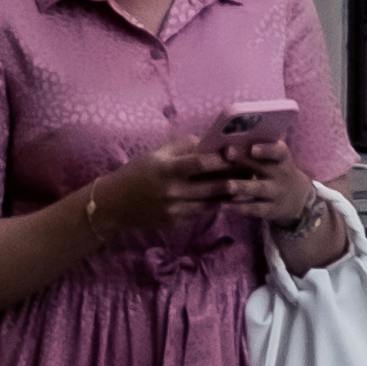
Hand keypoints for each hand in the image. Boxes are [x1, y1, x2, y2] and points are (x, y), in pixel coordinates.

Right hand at [84, 145, 238, 245]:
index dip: (221, 159)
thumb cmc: (136, 172)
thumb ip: (182, 147)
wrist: (114, 204)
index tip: (237, 153)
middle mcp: (173, 192)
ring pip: (211, 203)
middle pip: (212, 187)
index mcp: (167, 170)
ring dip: (229, 195)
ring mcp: (175, 210)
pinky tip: (226, 198)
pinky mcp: (176, 223)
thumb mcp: (156, 154)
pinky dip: (214, 205)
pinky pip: (201, 213)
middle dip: (234, 179)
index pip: (200, 164)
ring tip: (246, 185)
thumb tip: (207, 142)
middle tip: (252, 171)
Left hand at [208, 121, 317, 227]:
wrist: (298, 198)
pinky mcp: (271, 210)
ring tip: (227, 185)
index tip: (253, 148)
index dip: (266, 149)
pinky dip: (239, 208)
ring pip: (259, 189)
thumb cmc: (276, 170)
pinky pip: (255, 209)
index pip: (278, 151)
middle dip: (245, 160)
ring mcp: (277, 193)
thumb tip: (229, 136)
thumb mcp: (275, 159)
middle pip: (264, 167)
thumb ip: (258, 149)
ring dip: (242, 186)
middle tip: (227, 153)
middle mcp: (281, 174)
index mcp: (282, 158)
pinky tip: (223, 206)